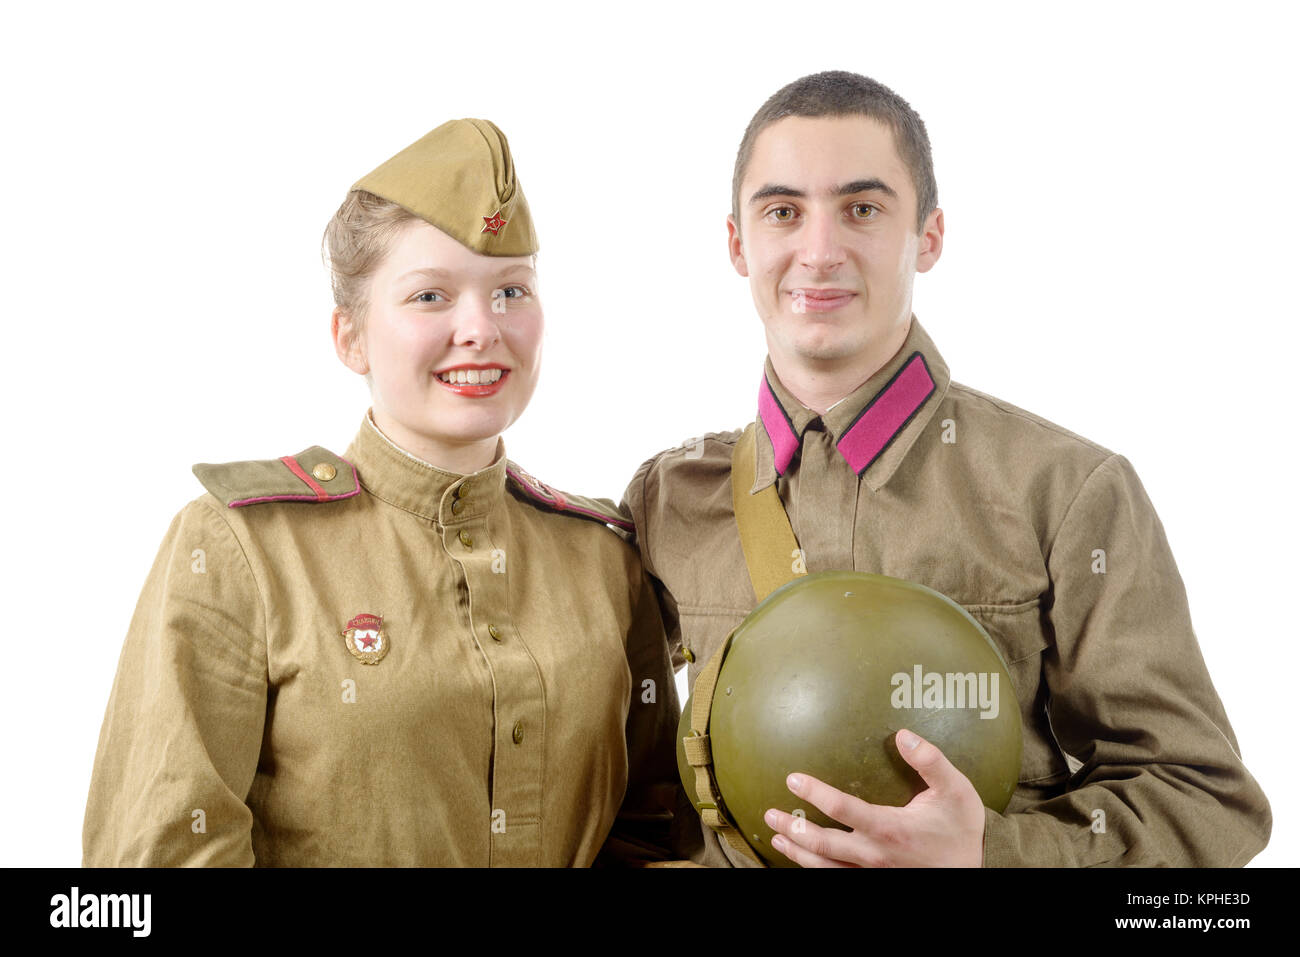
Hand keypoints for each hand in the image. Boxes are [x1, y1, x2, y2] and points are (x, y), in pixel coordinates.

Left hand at [763, 729, 985, 866]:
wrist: (979, 868)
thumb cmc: (963, 827)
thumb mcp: (957, 790)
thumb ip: (931, 761)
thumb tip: (905, 735)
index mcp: (891, 828)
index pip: (844, 809)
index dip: (816, 794)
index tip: (792, 779)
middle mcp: (877, 855)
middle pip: (825, 844)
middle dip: (794, 829)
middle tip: (770, 814)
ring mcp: (875, 873)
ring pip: (826, 867)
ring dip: (798, 853)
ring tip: (775, 838)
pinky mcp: (877, 882)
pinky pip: (840, 879)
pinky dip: (817, 869)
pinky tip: (803, 859)